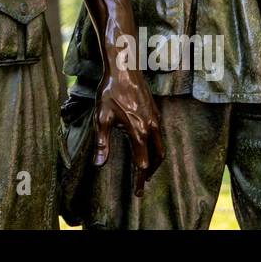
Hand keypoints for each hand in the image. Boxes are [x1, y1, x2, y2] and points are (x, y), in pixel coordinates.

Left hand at [95, 63, 163, 195]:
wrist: (124, 68)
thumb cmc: (111, 92)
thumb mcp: (102, 117)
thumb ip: (102, 143)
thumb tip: (99, 165)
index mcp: (138, 132)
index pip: (142, 163)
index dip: (139, 180)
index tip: (137, 193)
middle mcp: (151, 127)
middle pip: (156, 158)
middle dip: (150, 172)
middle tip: (141, 183)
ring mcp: (155, 119)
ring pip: (160, 147)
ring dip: (154, 160)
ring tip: (144, 168)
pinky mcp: (155, 112)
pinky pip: (159, 135)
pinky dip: (155, 147)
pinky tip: (145, 146)